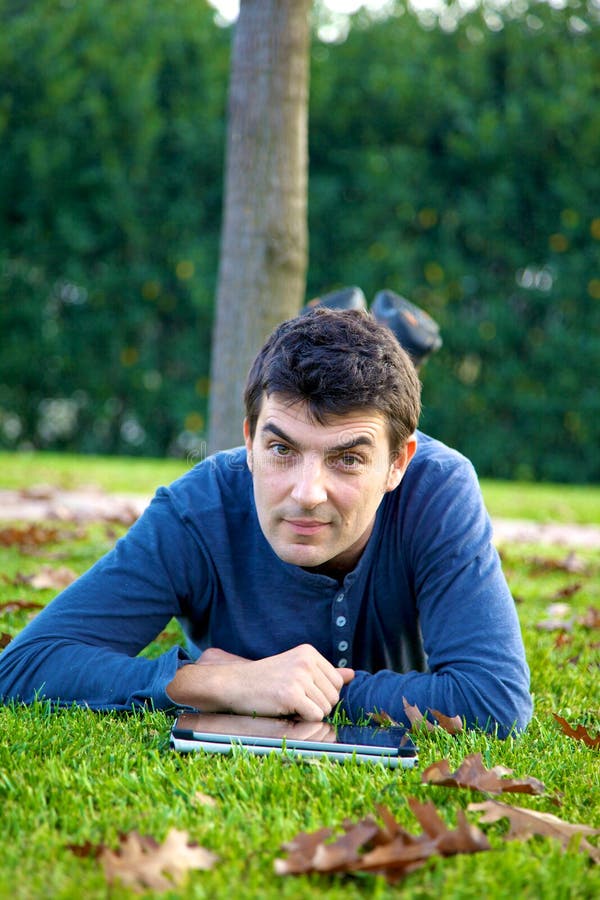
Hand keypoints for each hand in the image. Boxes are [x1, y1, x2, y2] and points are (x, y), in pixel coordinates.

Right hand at [166, 643, 354, 720]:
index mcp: (309, 652)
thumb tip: (352, 675)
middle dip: (317, 705)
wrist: (233, 684)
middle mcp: (306, 661)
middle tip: (292, 700)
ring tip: (287, 703)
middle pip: (333, 697)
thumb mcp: (295, 670)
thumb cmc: (264, 680)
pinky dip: (302, 720)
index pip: (336, 683)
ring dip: (308, 713)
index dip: (321, 695)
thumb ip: (324, 672)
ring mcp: (299, 676)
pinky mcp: (291, 694)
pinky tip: (285, 709)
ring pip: (325, 708)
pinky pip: (315, 716)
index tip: (300, 692)